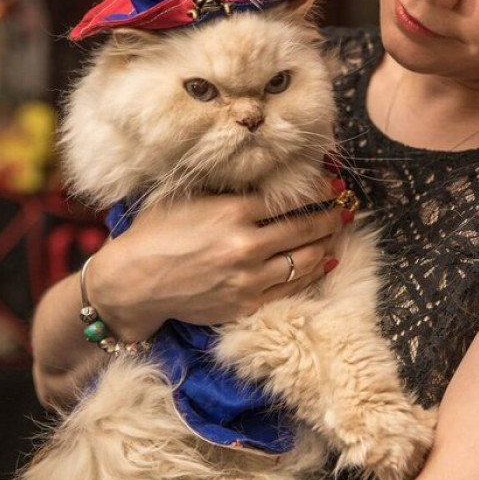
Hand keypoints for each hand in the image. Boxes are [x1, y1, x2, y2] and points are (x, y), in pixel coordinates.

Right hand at [85, 186, 344, 339]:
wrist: (134, 283)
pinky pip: (293, 287)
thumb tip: (269, 175)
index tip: (331, 184)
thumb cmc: (156, 233)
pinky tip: (322, 261)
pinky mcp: (247, 303)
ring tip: (335, 232)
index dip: (319, 190)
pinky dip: (314, 272)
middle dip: (332, 215)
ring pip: (308, 259)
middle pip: (307, 227)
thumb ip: (230, 188)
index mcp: (232, 211)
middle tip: (344, 206)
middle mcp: (246, 245)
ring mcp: (249, 278)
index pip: (292, 197)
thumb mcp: (190, 197)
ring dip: (327, 243)